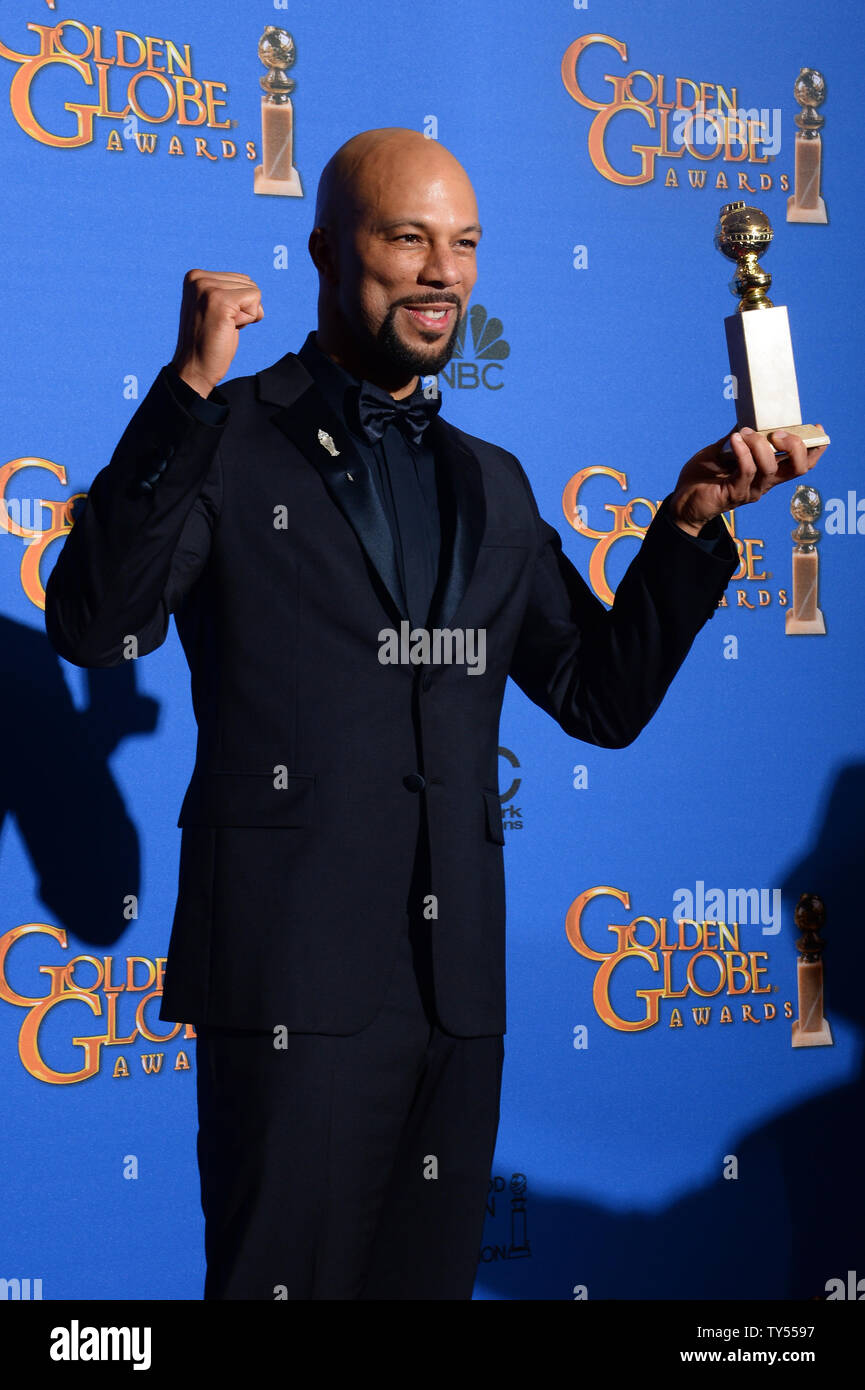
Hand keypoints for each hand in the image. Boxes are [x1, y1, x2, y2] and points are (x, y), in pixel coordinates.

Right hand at [171, 269, 263, 397]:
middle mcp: (199, 277)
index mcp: (195, 276)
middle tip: (222, 325)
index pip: (240, 279)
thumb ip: (227, 291)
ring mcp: (207, 287)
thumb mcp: (215, 307)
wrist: (195, 368)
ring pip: (253, 291)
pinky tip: (229, 328)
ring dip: (246, 314)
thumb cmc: (209, 342)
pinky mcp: (219, 300)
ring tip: (223, 326)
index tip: (218, 319)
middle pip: (249, 283)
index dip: (238, 304)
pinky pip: (255, 299)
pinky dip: (248, 318)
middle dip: (244, 308)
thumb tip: (252, 285)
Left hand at [668, 426, 828, 536]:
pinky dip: (743, 452)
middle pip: (798, 468)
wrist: (682, 500)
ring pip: (770, 467)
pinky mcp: (735, 494)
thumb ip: (740, 438)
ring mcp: (751, 490)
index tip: (818, 429)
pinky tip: (735, 440)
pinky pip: (747, 470)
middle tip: (778, 432)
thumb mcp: (723, 451)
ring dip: (760, 445)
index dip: (814, 449)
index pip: (800, 465)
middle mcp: (765, 484)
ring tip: (744, 433)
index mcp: (767, 474)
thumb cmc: (703, 477)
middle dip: (796, 446)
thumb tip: (750, 418)